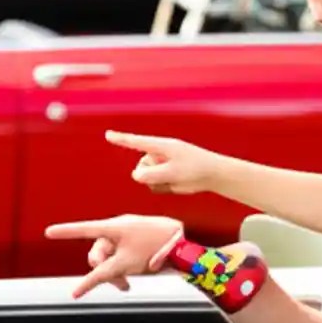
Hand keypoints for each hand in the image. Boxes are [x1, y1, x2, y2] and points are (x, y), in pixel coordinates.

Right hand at [44, 214, 183, 297]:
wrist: (183, 241)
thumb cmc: (155, 247)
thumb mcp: (124, 264)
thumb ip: (100, 275)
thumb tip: (77, 290)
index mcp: (112, 228)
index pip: (82, 230)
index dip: (65, 232)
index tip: (48, 232)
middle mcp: (116, 229)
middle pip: (97, 252)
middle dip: (103, 270)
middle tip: (120, 285)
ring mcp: (126, 235)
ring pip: (108, 257)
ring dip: (114, 273)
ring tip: (127, 284)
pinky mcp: (135, 241)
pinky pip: (120, 256)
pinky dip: (122, 268)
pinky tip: (131, 278)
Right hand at [106, 130, 227, 194]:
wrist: (213, 175)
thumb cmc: (196, 169)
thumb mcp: (173, 172)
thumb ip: (152, 174)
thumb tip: (135, 176)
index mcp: (162, 146)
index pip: (137, 142)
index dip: (121, 139)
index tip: (107, 135)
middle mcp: (159, 155)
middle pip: (141, 166)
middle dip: (150, 174)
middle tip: (170, 175)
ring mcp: (161, 165)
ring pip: (146, 178)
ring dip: (157, 183)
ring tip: (176, 180)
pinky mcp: (165, 176)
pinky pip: (153, 185)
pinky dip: (162, 187)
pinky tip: (175, 185)